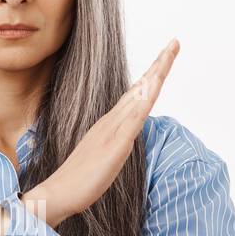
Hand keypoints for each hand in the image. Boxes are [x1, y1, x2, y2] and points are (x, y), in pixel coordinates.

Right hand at [23, 39, 179, 227]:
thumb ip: (115, 142)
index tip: (166, 56)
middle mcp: (112, 121)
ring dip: (154, 76)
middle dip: (159, 65)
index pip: (136, 94)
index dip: (152, 75)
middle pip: (140, 88)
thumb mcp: (104, 156)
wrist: (59, 192)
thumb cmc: (80, 179)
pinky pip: (132, 122)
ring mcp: (112, 131)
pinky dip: (141, 104)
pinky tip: (150, 90)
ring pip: (138, 98)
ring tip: (168, 54)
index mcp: (111, 123)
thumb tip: (126, 134)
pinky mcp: (114, 146)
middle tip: (175, 42)